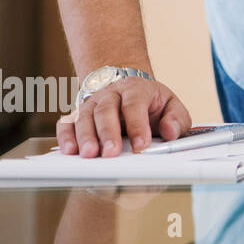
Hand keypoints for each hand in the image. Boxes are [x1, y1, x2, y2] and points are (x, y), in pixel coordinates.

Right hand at [57, 77, 191, 156]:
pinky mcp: (78, 115)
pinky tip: (70, 150)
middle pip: (106, 110)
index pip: (134, 103)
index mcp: (136, 88)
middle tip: (111, 153)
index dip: (137, 124)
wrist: (127, 90)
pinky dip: (67, 137)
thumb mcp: (171, 106)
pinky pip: (67, 124)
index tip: (141, 145)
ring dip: (85, 137)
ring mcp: (91, 103)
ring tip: (89, 155)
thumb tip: (170, 132)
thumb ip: (176, 119)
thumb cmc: (151, 104)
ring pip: (84, 117)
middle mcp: (110, 94)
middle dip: (108, 133)